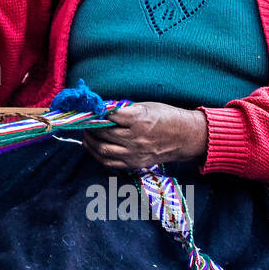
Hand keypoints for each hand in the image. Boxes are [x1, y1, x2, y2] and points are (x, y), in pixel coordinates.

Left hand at [82, 102, 207, 171]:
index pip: (109, 115)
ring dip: (89, 141)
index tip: (89, 109)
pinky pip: (110, 162)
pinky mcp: (135, 163)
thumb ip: (125, 109)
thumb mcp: (146, 106)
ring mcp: (135, 153)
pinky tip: (91, 147)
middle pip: (103, 132)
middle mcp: (136, 137)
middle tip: (83, 121)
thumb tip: (103, 110)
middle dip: (89, 126)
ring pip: (102, 149)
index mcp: (139, 119)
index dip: (96, 112)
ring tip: (86, 133)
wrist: (185, 137)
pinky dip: (97, 155)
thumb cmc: (166, 117)